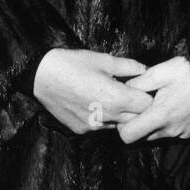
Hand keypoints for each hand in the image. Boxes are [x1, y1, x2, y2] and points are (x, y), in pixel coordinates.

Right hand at [32, 49, 152, 134]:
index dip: (148, 96)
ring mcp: (94, 126)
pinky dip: (103, 117)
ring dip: (120, 114)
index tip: (143, 88)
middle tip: (130, 92)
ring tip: (109, 96)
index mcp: (116, 98)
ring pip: (118, 124)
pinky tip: (93, 102)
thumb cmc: (72, 64)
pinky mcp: (82, 130)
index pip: (147, 106)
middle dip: (137, 108)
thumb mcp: (104, 60)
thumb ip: (128, 67)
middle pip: (136, 119)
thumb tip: (145, 70)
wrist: (41, 76)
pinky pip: (101, 126)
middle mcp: (107, 116)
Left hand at [117, 56, 189, 143]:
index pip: (128, 136)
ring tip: (160, 103)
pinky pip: (170, 133)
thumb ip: (140, 81)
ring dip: (153, 122)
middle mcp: (170, 129)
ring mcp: (180, 133)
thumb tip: (125, 89)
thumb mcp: (163, 70)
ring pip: (155, 134)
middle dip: (138, 123)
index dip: (122, 126)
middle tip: (143, 105)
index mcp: (160, 115)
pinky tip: (171, 108)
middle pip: (141, 136)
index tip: (127, 113)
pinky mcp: (188, 133)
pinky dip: (167, 123)